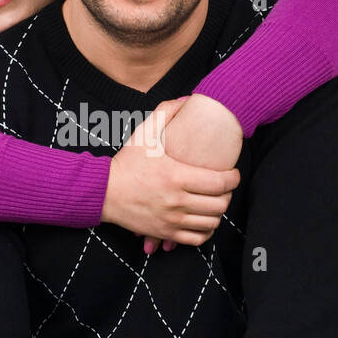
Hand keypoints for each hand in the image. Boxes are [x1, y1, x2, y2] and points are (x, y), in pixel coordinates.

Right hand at [102, 98, 239, 248]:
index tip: (233, 173)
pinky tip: (204, 220)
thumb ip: (166, 112)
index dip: (234, 178)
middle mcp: (177, 201)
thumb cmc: (126, 163)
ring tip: (215, 202)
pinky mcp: (165, 233)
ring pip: (211, 223)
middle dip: (228, 195)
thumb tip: (188, 99)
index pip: (220, 182)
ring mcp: (172, 220)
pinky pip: (197, 239)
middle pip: (219, 204)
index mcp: (176, 176)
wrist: (104, 193)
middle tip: (224, 187)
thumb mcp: (144, 134)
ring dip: (218, 213)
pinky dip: (206, 231)